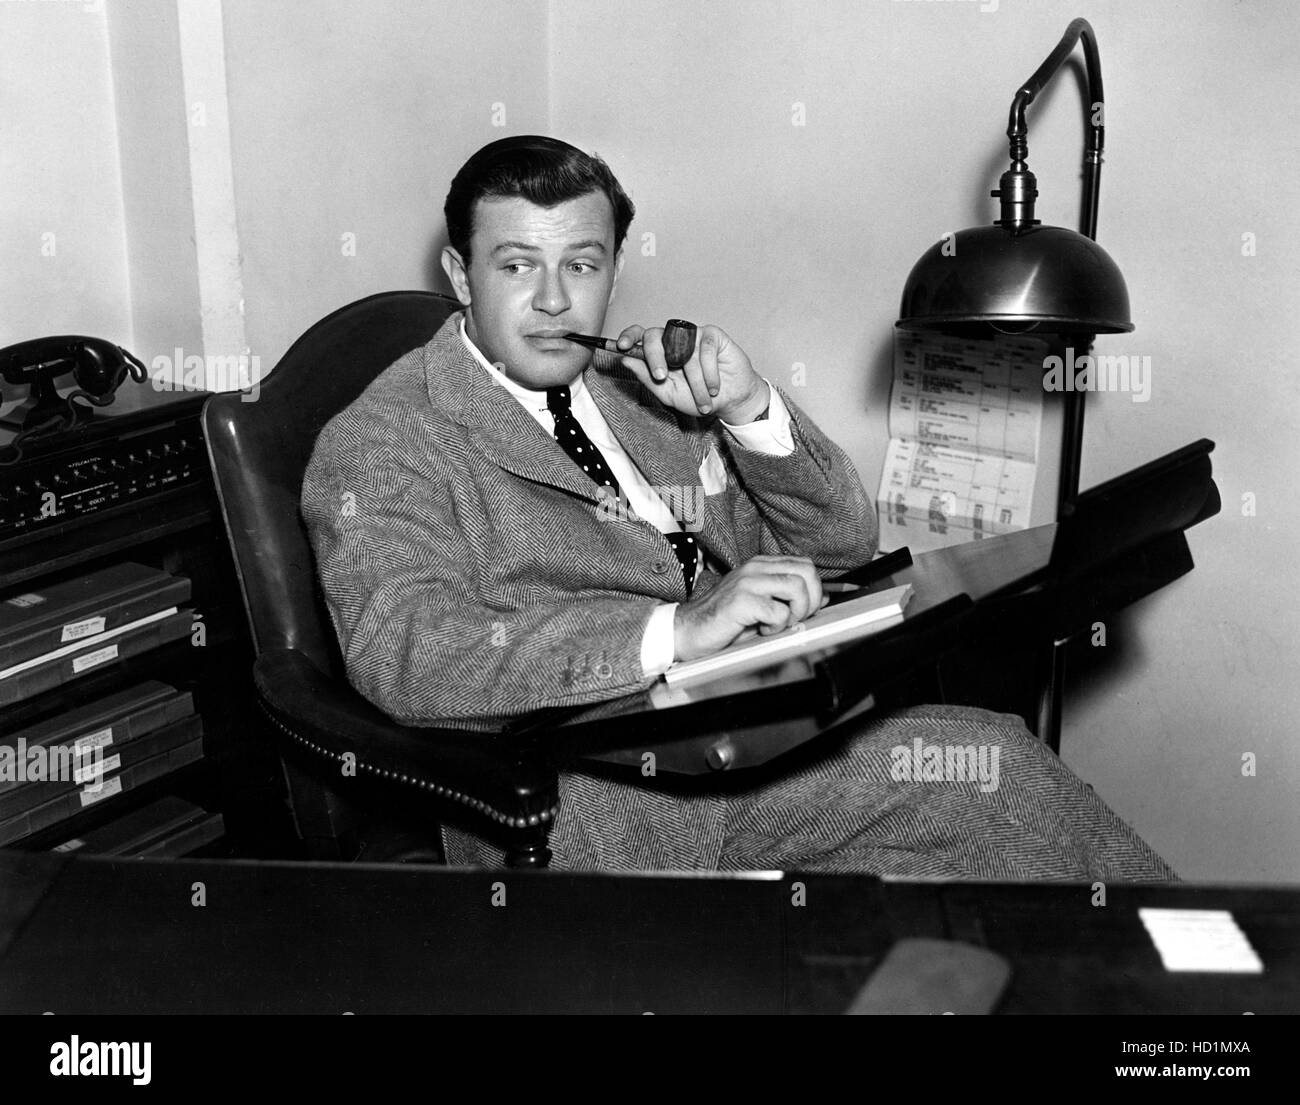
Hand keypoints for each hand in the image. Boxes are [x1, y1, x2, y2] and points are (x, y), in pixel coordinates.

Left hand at [615, 323, 766, 421]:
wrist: (729, 401)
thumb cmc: (698, 398)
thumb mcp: (668, 394)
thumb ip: (647, 378)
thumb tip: (625, 360)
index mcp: (660, 352)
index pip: (640, 335)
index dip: (629, 336)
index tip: (621, 346)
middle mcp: (674, 340)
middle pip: (655, 335)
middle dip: (654, 356)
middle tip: (660, 376)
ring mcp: (694, 335)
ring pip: (683, 350)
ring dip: (693, 380)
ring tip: (703, 398)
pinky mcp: (713, 335)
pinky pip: (704, 350)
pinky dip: (709, 373)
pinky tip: (714, 386)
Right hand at [673, 555, 829, 663]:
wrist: (686, 630)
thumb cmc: (723, 621)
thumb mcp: (761, 605)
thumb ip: (789, 598)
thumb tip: (823, 598)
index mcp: (761, 565)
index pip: (805, 565)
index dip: (814, 589)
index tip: (806, 610)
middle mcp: (755, 568)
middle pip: (806, 571)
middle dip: (811, 599)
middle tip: (797, 618)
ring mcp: (747, 582)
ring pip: (796, 587)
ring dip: (796, 612)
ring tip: (778, 625)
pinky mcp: (741, 600)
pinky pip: (778, 611)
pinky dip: (777, 627)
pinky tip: (762, 631)